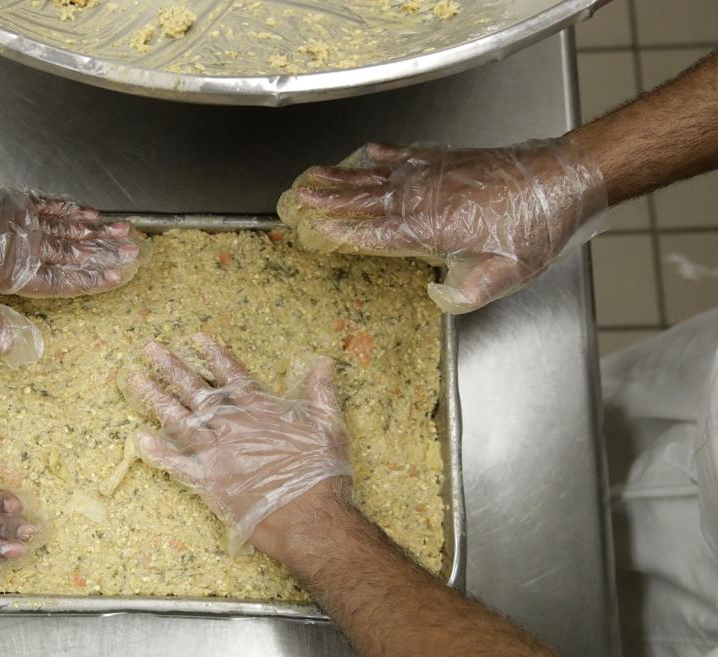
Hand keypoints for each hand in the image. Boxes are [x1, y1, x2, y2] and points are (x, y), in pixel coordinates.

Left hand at [0, 158, 144, 365]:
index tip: (117, 277)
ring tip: (121, 229)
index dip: (89, 280)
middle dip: (103, 252)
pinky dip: (66, 207)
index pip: (59, 280)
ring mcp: (15, 219)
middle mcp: (20, 244)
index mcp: (10, 272)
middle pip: (70, 250)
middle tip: (134, 250)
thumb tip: (10, 349)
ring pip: (63, 225)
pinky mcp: (4, 200)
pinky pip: (44, 204)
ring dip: (94, 229)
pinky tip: (83, 209)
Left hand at [123, 333, 350, 553]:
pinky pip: (177, 464)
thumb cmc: (321, 474)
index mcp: (261, 410)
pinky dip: (159, 452)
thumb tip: (323, 362)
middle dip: (173, 368)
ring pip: (180, 419)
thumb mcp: (329, 426)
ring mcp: (218, 452)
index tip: (196, 338)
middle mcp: (233, 425)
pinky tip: (140, 438)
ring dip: (156, 398)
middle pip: (197, 391)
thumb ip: (321, 392)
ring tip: (136, 379)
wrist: (309, 518)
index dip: (214, 355)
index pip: (232, 375)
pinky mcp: (209, 481)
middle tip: (151, 349)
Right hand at [277, 139, 607, 313]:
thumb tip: (443, 298)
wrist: (562, 178)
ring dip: (345, 176)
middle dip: (331, 199)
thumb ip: (475, 287)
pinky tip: (368, 152)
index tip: (319, 231)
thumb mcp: (511, 271)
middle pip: (369, 199)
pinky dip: (383, 154)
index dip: (348, 233)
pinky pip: (406, 156)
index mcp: (437, 228)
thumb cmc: (536, 228)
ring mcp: (435, 175)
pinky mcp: (448, 160)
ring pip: (380, 176)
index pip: (381, 233)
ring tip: (315, 175)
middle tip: (300, 196)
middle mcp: (429, 198)